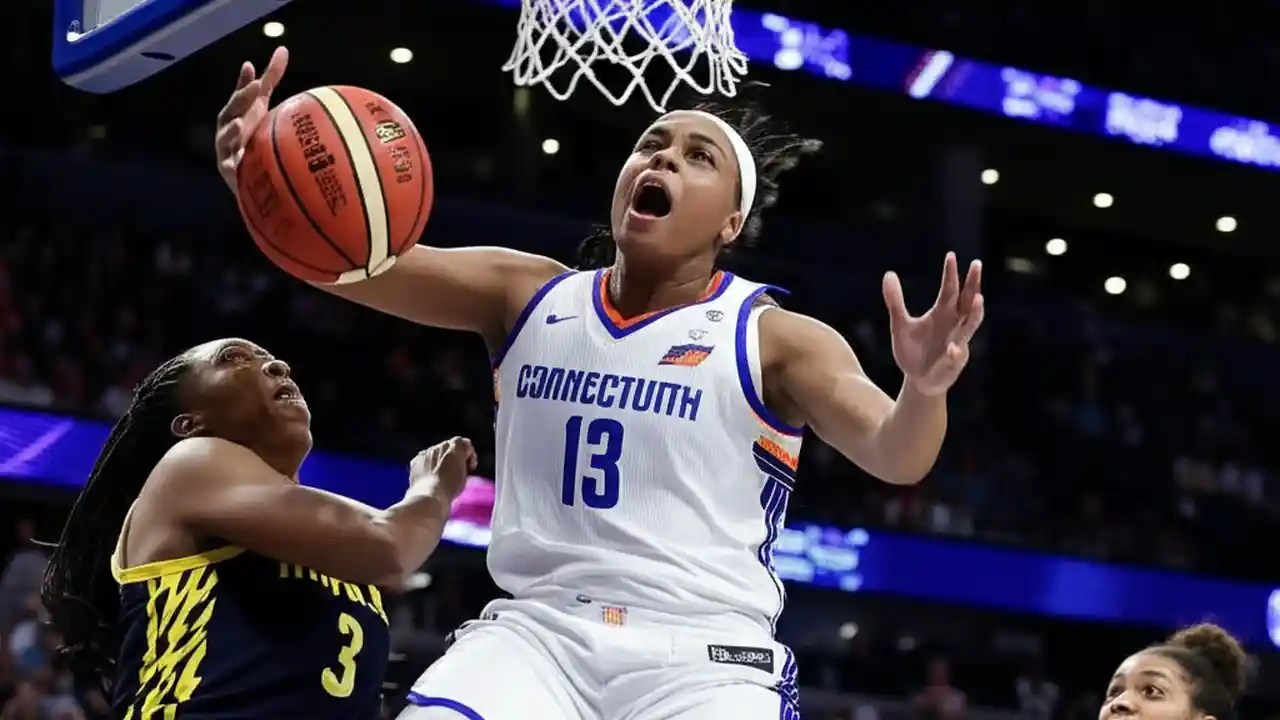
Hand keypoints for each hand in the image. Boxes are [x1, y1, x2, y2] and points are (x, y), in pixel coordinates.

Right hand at [215, 46, 288, 192]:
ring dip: (231, 132)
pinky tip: (240, 161)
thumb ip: (270, 79)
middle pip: (230, 114)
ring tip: (239, 125)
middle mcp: (228, 131)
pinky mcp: (229, 173)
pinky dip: (233, 165)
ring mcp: (226, 152)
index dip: (244, 84)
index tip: (251, 68)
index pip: (239, 98)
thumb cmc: (256, 134)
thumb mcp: (263, 107)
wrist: (252, 174)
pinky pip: (231, 170)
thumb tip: (282, 49)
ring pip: (225, 141)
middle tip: (255, 88)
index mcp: (236, 114)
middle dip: (241, 100)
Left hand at [409, 437, 477, 503]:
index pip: (464, 443)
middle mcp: (440, 446)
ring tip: (441, 476)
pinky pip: (424, 459)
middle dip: (453, 456)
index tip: (469, 468)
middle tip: (455, 471)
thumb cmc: (450, 487)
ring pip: (436, 452)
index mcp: (455, 447)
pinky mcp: (416, 460)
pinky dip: (428, 465)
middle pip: (449, 446)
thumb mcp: (464, 475)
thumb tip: (459, 462)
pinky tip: (430, 477)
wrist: (429, 495)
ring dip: (440, 460)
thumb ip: (463, 463)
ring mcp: (426, 452)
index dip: (468, 455)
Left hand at [882, 252, 984, 396]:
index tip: (950, 255)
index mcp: (943, 313)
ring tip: (977, 299)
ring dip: (975, 313)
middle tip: (976, 264)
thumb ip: (895, 301)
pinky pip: (956, 356)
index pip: (950, 289)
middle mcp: (954, 325)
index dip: (951, 273)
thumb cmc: (913, 350)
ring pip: (970, 326)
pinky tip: (951, 349)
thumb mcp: (899, 324)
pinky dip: (955, 352)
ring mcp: (957, 343)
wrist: (917, 380)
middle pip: (968, 301)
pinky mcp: (954, 363)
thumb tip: (888, 273)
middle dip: (973, 284)